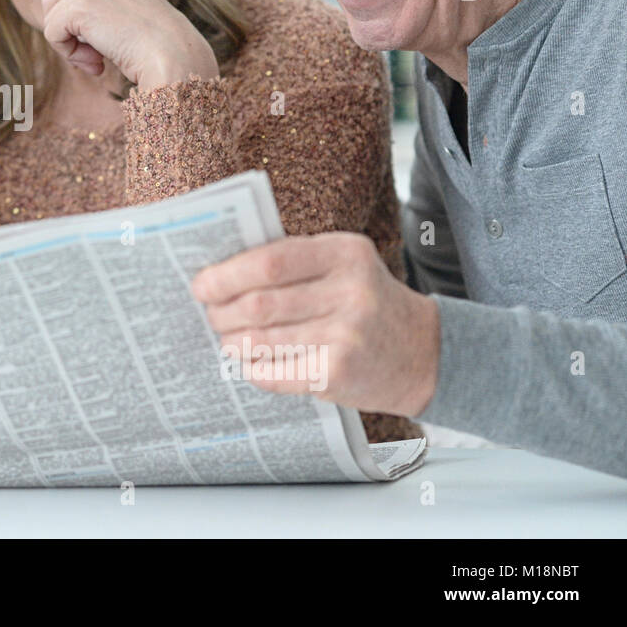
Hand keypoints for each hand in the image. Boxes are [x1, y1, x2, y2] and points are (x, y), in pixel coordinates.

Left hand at [10, 0, 217, 90]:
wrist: (172, 54)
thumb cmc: (156, 47)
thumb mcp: (126, 18)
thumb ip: (94, 8)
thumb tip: (50, 6)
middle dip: (59, 27)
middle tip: (82, 55)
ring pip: (51, 16)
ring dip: (69, 44)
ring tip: (98, 59)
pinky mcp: (78, 4)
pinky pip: (52, 32)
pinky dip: (68, 53)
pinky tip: (95, 62)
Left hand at [190, 233, 440, 416]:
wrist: (425, 352)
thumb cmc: (366, 302)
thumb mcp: (343, 266)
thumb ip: (293, 262)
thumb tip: (221, 273)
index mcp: (345, 252)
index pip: (270, 261)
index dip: (227, 274)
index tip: (201, 285)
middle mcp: (351, 291)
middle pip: (261, 303)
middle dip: (223, 312)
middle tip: (210, 316)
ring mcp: (348, 335)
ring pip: (264, 341)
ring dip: (233, 342)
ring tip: (226, 341)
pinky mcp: (341, 373)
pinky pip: (277, 373)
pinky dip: (253, 369)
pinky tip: (248, 364)